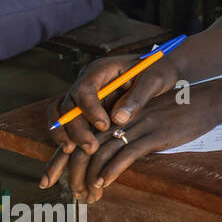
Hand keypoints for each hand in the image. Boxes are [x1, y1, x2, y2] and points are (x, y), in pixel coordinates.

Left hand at [41, 93, 218, 201]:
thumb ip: (131, 133)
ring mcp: (139, 125)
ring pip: (103, 151)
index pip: (83, 136)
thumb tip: (115, 158)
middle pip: (86, 144)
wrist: (209, 100)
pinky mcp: (156, 134)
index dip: (66, 158)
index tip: (59, 179)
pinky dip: (111, 170)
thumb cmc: (182, 111)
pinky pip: (127, 153)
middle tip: (72, 193)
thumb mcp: (150, 120)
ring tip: (87, 194)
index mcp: (118, 113)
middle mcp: (123, 117)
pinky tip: (104, 183)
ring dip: (91, 176)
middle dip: (73, 171)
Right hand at [46, 54, 181, 159]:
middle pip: (69, 104)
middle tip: (90, 147)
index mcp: (102, 69)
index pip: (86, 89)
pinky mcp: (86, 109)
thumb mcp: (155, 80)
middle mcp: (87, 81)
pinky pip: (68, 122)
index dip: (90, 109)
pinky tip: (73, 152)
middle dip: (75, 127)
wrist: (160, 70)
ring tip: (72, 152)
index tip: (104, 126)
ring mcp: (84, 95)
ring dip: (64, 133)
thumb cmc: (159, 71)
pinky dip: (67, 135)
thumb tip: (118, 120)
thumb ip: (137, 97)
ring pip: (61, 113)